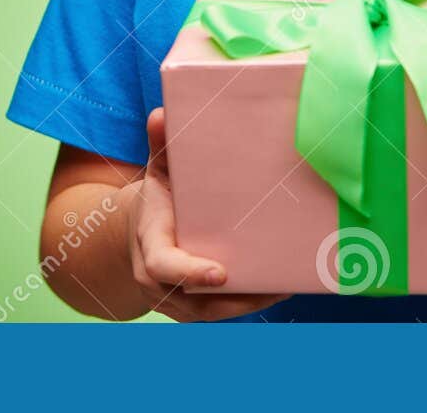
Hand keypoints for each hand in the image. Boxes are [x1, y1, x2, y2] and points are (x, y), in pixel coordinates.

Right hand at [122, 107, 292, 321]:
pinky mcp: (194, 310)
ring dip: (251, 301)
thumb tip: (161, 114)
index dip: (189, 272)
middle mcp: (159, 282)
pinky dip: (251, 302)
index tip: (220, 272)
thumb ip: (161, 146)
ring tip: (287, 282)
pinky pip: (222, 312)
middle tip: (276, 281)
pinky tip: (281, 286)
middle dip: (235, 295)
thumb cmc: (156, 202)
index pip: (162, 265)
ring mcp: (176, 302)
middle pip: (196, 297)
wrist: (138, 240)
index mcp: (149, 244)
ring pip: (215, 311)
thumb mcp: (156, 172)